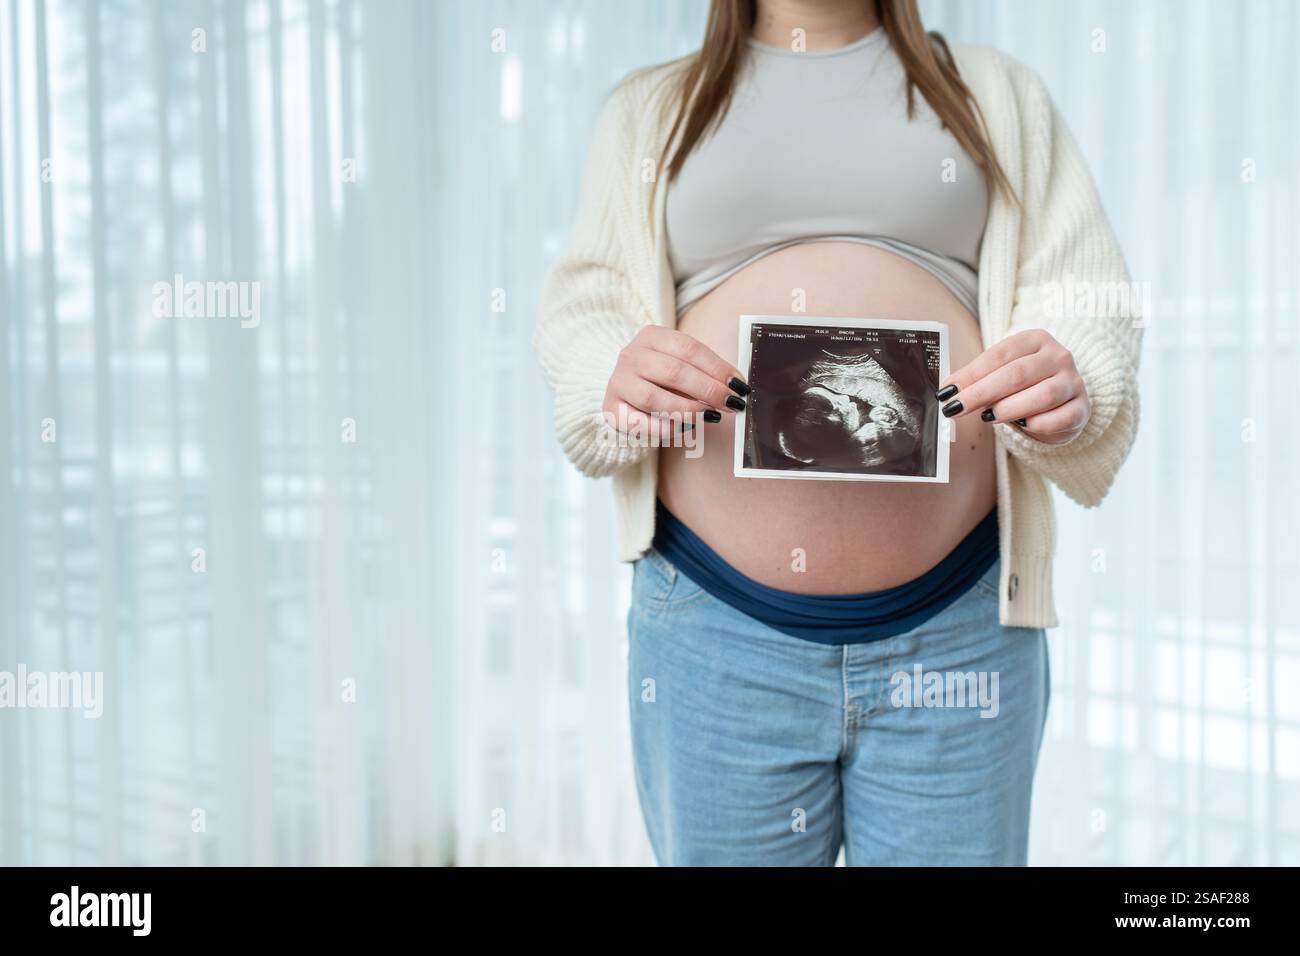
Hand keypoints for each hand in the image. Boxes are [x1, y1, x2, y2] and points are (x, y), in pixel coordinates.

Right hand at [603, 326, 749, 439]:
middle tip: (731, 403)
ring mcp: (618, 382)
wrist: (625, 393)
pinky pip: (641, 423)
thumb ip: (703, 372)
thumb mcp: (680, 364)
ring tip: (711, 416)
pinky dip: (666, 427)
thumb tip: (736, 387)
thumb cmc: (661, 379)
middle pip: (672, 372)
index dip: (717, 368)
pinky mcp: (611, 409)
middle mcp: (630, 356)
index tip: (739, 385)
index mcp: (650, 336)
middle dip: (707, 390)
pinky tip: (686, 427)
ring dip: (688, 409)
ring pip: (654, 398)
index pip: (688, 348)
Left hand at [937, 330, 1088, 445]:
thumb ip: (978, 378)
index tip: (947, 391)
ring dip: (1010, 408)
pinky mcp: (1082, 408)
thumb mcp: (1002, 373)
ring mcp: (1074, 382)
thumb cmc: (1025, 385)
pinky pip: (1060, 418)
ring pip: (1042, 395)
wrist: (1061, 403)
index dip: (971, 374)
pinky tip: (1022, 425)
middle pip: (1017, 374)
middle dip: (982, 393)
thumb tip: (949, 390)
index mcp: (1036, 339)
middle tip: (956, 408)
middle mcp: (1058, 356)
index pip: (999, 355)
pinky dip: (1038, 424)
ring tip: (988, 417)